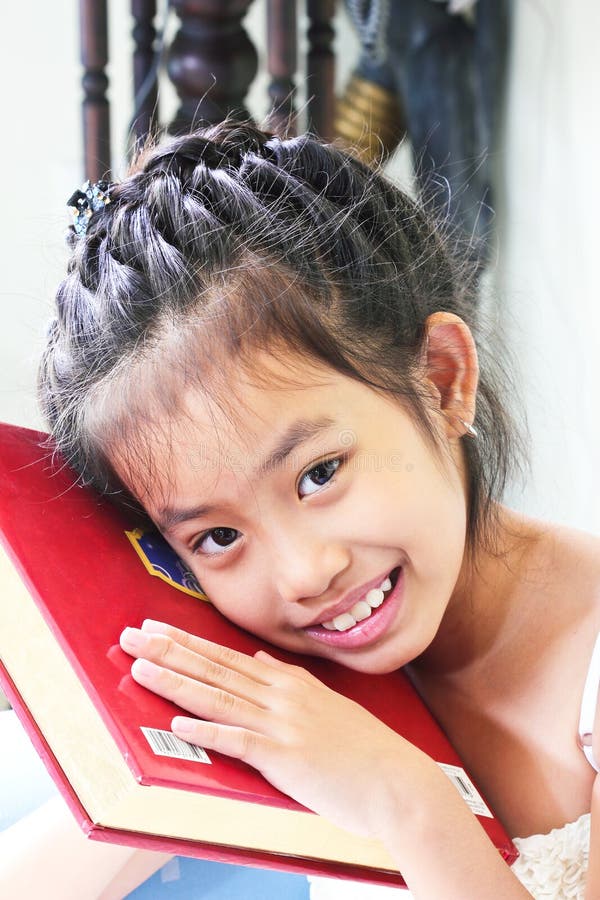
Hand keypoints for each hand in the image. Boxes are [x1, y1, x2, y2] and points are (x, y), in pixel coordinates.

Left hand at [119, 620, 434, 839]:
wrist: (397, 781)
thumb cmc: (363, 748)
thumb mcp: (326, 702)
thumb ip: (290, 681)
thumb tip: (259, 660)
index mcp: (289, 682)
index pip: (226, 656)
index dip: (187, 642)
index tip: (156, 628)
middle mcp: (282, 695)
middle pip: (215, 668)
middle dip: (170, 651)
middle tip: (132, 635)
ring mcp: (283, 724)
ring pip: (219, 696)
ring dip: (177, 682)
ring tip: (141, 668)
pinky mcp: (286, 757)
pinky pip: (239, 741)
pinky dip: (208, 730)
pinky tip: (179, 723)